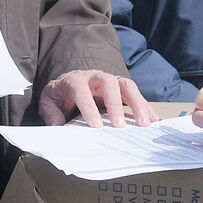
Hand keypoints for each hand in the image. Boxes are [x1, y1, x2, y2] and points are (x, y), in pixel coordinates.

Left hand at [38, 70, 157, 127]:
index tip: (96, 126)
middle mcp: (94, 77)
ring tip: (145, 124)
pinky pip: (136, 94)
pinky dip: (146, 107)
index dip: (89, 107)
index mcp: (74, 80)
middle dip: (115, 104)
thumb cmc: (60, 95)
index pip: (81, 90)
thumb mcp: (49, 103)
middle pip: (108, 82)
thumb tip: (59, 126)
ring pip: (126, 85)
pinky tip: (154, 121)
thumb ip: (51, 114)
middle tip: (120, 125)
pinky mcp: (121, 88)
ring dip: (137, 104)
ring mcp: (110, 80)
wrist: (69, 83)